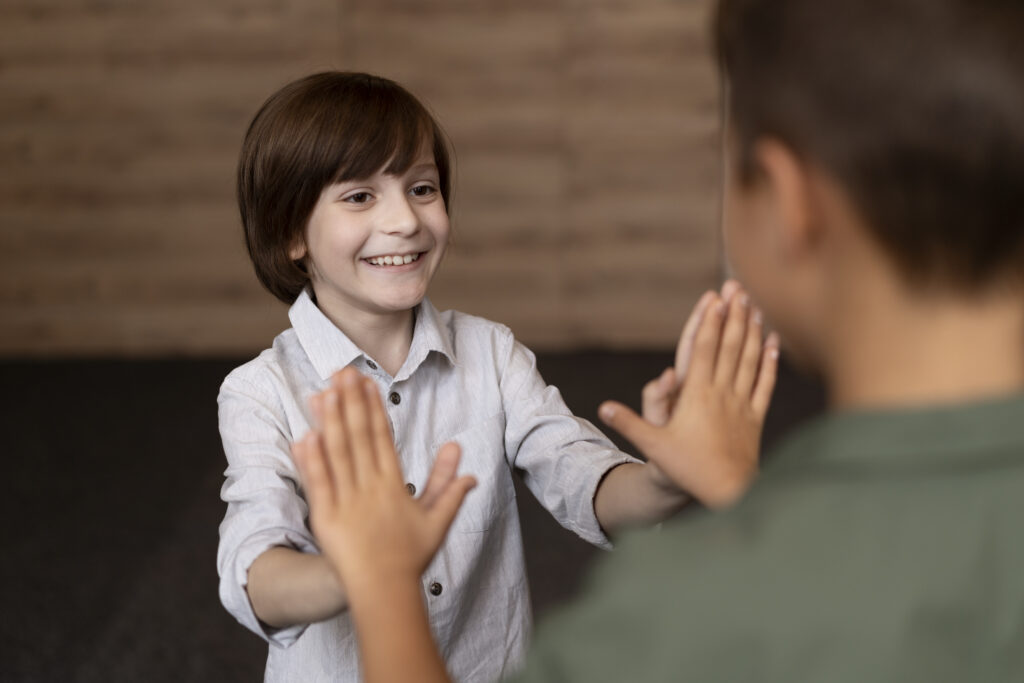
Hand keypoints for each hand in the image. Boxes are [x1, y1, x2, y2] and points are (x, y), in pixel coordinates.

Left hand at [291, 368, 476, 592]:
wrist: (385, 591)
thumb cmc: (410, 557)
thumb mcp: (437, 520)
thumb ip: (449, 487)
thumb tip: (462, 457)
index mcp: (394, 484)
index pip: (382, 436)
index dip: (373, 406)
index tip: (366, 381)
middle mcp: (371, 488)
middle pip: (359, 436)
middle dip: (350, 401)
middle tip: (342, 371)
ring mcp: (348, 502)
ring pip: (337, 453)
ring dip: (330, 420)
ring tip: (323, 391)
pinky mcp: (326, 518)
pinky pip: (319, 483)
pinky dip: (311, 460)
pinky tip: (305, 435)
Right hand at [601, 286, 778, 507]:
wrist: (728, 493)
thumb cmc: (689, 469)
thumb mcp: (654, 446)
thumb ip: (629, 423)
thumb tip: (602, 408)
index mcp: (697, 395)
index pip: (703, 350)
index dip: (709, 322)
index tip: (715, 297)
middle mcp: (723, 393)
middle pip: (729, 346)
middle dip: (733, 315)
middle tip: (737, 288)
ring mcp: (742, 403)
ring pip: (749, 360)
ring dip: (752, 331)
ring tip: (754, 307)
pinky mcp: (756, 417)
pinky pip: (765, 383)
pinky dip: (770, 361)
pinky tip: (774, 343)